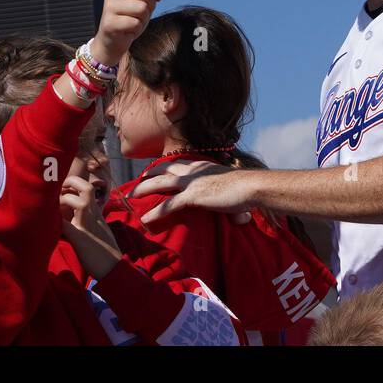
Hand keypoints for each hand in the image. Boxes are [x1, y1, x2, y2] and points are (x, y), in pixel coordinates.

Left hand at [60, 175, 120, 278]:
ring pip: (78, 201)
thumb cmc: (105, 251)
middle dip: (70, 183)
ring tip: (52, 206)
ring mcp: (88, 224)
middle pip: (86, 187)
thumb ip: (90, 219)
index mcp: (97, 212)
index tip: (63, 187)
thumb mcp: (100, 229)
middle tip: (57, 190)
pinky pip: (64, 224)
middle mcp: (94, 214)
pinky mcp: (80, 237)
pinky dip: (54, 221)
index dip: (74, 183)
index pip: (88, 188)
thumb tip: (76, 216)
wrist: (114, 267)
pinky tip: (45, 224)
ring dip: (62, 199)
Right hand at [90, 0, 164, 65]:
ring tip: (135, 22)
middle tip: (143, 14)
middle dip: (151, 6)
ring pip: (142, 8)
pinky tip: (128, 30)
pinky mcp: (110, 22)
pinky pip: (135, 23)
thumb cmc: (129, 19)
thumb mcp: (142, 2)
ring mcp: (110, 7)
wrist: (112, 42)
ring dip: (143, 19)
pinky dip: (136, 29)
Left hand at [133, 160, 254, 226]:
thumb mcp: (230, 186)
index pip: (177, 164)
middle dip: (148, 176)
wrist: (251, 187)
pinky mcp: (192, 196)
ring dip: (143, 189)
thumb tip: (238, 215)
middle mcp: (193, 171)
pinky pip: (169, 205)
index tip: (152, 171)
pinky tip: (145, 218)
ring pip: (160, 183)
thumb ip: (227, 196)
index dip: (163, 167)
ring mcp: (191, 183)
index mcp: (202, 166)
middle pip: (164, 170)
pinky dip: (155, 211)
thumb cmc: (245, 189)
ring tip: (131, 197)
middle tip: (136, 183)